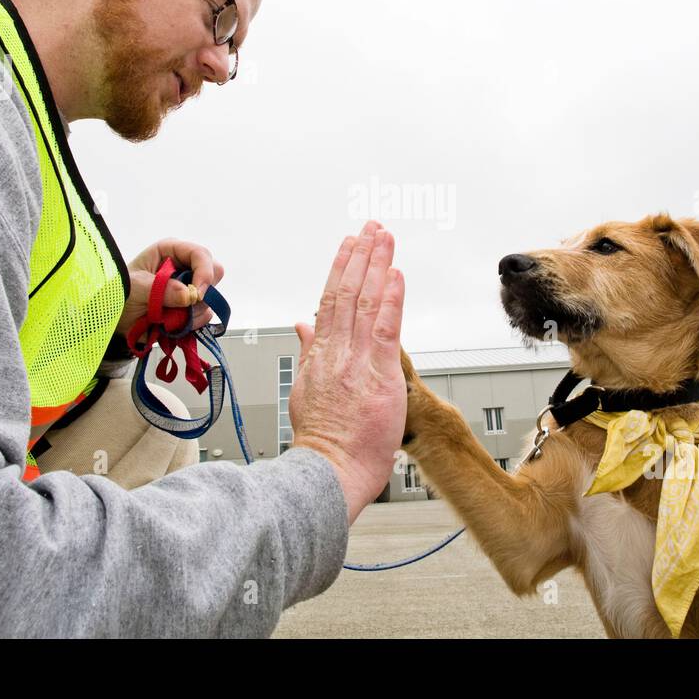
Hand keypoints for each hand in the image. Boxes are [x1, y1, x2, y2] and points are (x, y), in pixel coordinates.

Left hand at [118, 238, 223, 340]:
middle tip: (185, 306)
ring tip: (165, 316)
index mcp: (171, 251)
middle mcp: (185, 266)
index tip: (197, 294)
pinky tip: (172, 323)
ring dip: (191, 311)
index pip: (200, 254)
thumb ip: (160, 289)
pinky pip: (205, 315)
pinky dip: (192, 323)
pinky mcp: (192, 307)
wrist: (116, 319)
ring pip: (210, 297)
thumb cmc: (121, 293)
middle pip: (215, 272)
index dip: (204, 272)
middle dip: (203, 292)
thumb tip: (188, 295)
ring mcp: (190, 288)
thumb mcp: (135, 287)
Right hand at [291, 221, 405, 523]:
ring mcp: (355, 360)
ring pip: (364, 301)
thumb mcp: (305, 390)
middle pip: (347, 292)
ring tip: (384, 237)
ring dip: (376, 265)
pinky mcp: (378, 373)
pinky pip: (385, 326)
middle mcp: (334, 351)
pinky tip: (396, 274)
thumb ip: (308, 352)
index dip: (341, 269)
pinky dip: (390, 298)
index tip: (349, 245)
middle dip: (361, 256)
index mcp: (318, 354)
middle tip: (371, 227)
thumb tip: (302, 326)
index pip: (329, 301)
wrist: (329, 471)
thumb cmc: (323, 440)